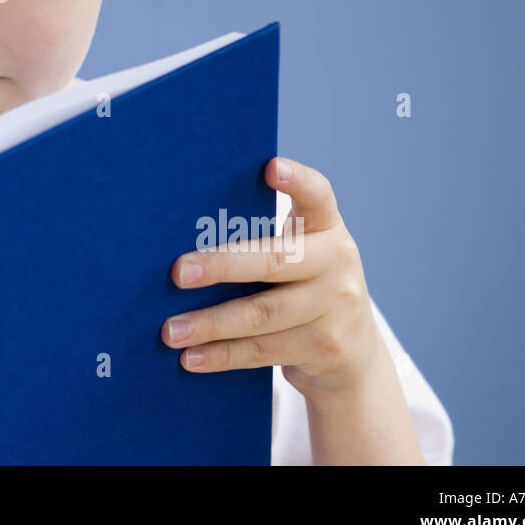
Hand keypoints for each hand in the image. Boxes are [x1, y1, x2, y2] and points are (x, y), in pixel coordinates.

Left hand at [160, 156, 381, 399]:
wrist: (353, 352)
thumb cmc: (302, 287)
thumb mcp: (298, 255)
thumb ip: (261, 239)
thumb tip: (180, 238)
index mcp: (327, 228)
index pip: (318, 196)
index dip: (297, 180)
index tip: (270, 167)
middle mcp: (338, 261)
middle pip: (273, 261)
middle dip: (220, 267)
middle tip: (177, 272)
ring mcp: (336, 307)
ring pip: (261, 314)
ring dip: (210, 323)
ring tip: (170, 329)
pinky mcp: (326, 347)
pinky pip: (263, 351)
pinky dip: (222, 355)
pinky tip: (191, 358)